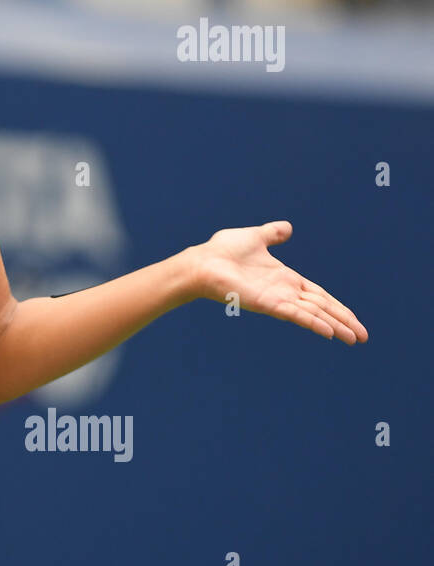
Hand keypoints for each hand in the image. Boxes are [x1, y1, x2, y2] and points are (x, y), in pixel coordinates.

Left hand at [187, 221, 367, 343]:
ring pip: (313, 314)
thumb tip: (287, 227)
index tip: (353, 319)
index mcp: (285, 278)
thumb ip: (272, 234)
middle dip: (343, 321)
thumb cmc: (222, 251)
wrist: (202, 261)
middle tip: (363, 337)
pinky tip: (330, 332)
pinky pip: (295, 314)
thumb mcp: (255, 237)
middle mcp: (284, 292)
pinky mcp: (267, 304)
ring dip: (335, 326)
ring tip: (354, 339)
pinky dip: (313, 322)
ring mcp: (277, 299)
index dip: (337, 306)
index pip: (318, 295)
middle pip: (321, 308)